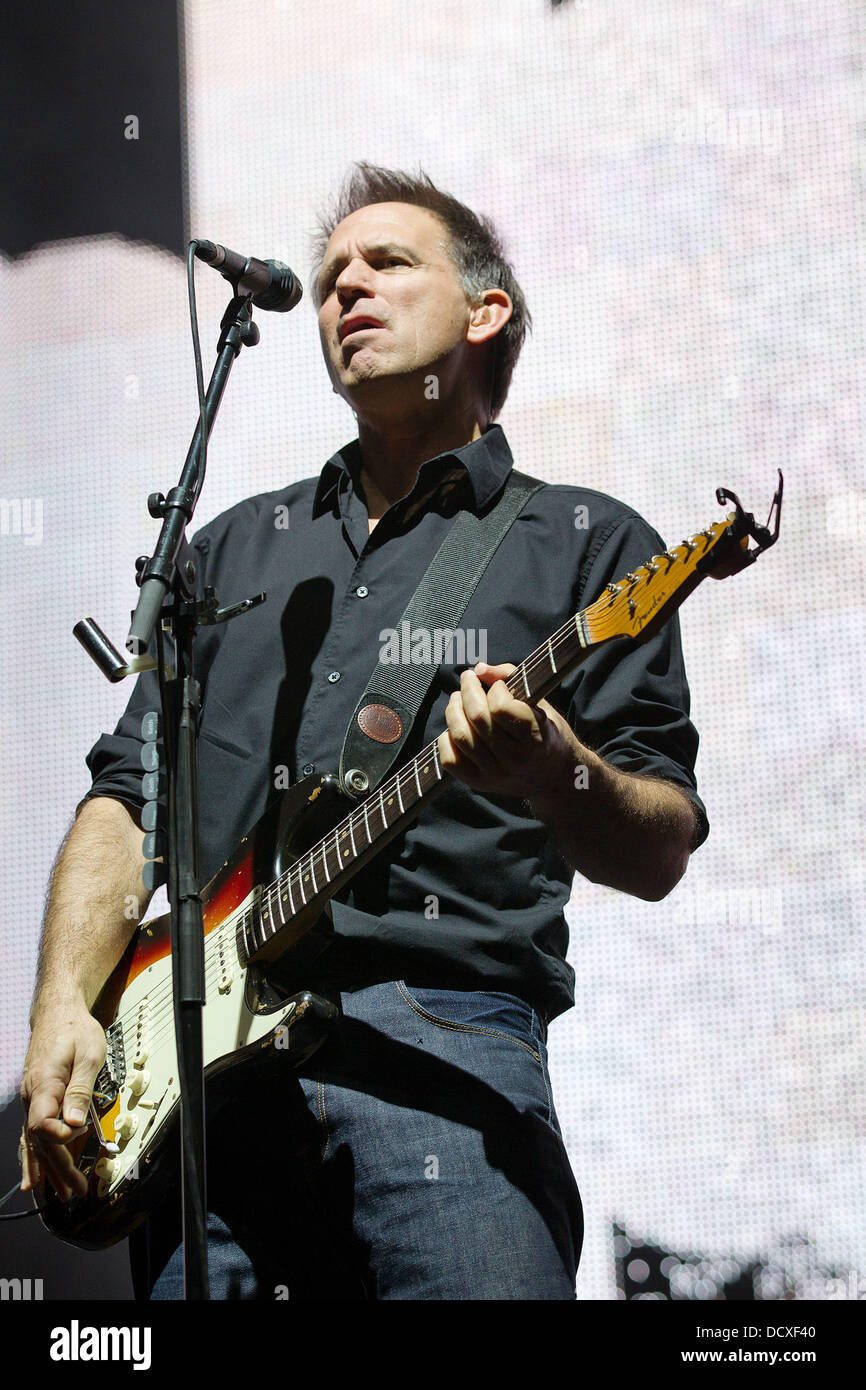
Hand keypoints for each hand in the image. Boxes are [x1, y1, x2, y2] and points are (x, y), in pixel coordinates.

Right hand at [19, 1000, 105, 1202]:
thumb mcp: (88, 1054)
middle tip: (75, 1191)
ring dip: (49, 1170)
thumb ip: (81, 1089)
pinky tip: (35, 1180)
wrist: (59, 1014)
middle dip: (59, 1169)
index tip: (78, 1135)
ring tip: (60, 1196)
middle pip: (41, 1141)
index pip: (42, 1122)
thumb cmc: (75, 1030)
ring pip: (36, 1142)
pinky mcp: (39, 1101)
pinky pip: (33, 1136)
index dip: (59, 1135)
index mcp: (44, 1083)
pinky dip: (34, 1159)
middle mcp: (33, 1096)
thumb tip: (75, 1123)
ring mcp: (33, 1101)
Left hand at [437, 661, 575, 800]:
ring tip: (457, 699)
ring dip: (453, 710)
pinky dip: (446, 739)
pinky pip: (450, 759)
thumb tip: (479, 669)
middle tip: (468, 679)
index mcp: (535, 738)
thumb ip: (511, 678)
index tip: (498, 686)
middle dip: (468, 691)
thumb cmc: (546, 734)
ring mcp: (495, 774)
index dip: (495, 690)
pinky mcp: (479, 783)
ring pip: (461, 736)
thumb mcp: (540, 704)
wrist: (553, 777)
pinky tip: (455, 727)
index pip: (501, 708)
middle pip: (477, 718)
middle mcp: (515, 759)